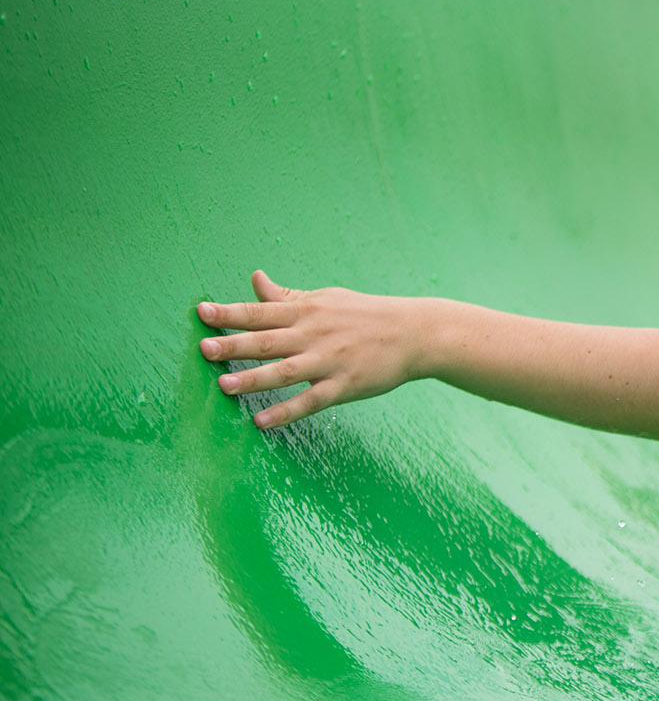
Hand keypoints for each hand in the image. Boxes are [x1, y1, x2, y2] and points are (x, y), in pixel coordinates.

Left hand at [196, 270, 423, 428]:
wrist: (415, 333)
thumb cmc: (365, 314)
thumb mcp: (326, 299)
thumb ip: (287, 296)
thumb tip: (255, 279)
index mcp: (307, 312)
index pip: (261, 311)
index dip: (230, 312)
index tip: (201, 312)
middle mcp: (314, 335)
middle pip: (268, 340)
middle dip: (234, 345)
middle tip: (204, 349)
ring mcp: (330, 361)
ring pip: (285, 372)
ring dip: (254, 379)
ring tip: (225, 386)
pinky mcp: (345, 385)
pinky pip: (311, 401)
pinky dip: (286, 411)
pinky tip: (262, 421)